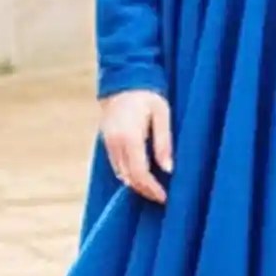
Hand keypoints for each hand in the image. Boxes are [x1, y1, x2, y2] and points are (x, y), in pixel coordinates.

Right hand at [99, 89, 172, 203]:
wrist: (123, 78)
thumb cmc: (147, 95)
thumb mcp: (162, 114)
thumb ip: (164, 142)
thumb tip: (168, 169)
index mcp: (129, 137)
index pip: (139, 172)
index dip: (151, 188)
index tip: (164, 197)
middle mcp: (115, 143)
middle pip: (128, 177)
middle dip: (144, 190)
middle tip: (161, 197)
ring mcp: (108, 142)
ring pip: (120, 173)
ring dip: (136, 184)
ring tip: (154, 189)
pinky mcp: (106, 141)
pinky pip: (116, 164)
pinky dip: (128, 173)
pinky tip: (141, 175)